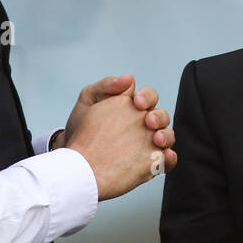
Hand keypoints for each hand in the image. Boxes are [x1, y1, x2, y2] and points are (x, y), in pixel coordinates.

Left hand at [62, 75, 176, 199]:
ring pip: (167, 136)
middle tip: (148, 121)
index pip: (149, 97)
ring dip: (167, 136)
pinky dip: (170, 158)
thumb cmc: (80, 127)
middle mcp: (143, 124)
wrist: (72, 157)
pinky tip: (165, 156)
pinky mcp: (148, 163)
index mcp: (133, 106)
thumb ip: (107, 85)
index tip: (137, 102)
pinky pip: (165, 161)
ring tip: (157, 139)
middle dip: (159, 117)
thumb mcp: (88, 100)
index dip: (147, 97)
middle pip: (162, 116)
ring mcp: (147, 143)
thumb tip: (128, 78)